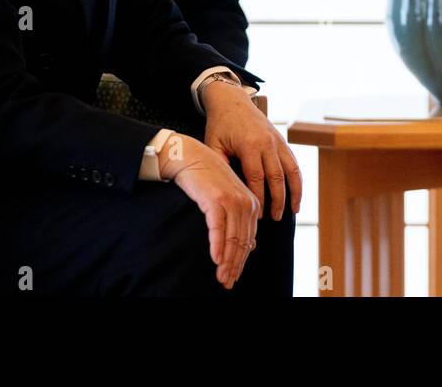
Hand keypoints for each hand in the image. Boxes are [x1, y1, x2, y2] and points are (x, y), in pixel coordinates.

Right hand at [158, 134, 259, 289]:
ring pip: (233, 238)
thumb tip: (250, 246)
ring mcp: (234, 201)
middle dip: (235, 265)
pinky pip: (219, 229)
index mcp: (251, 204)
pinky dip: (217, 246)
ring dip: (226, 261)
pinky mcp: (218, 199)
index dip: (241, 260)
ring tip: (221, 278)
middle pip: (243, 242)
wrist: (190, 157)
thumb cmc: (205, 180)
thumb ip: (237, 221)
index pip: (249, 239)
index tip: (233, 276)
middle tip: (227, 283)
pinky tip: (215, 260)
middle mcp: (247, 203)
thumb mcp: (225, 200)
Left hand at [201, 80, 301, 221]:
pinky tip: (297, 195)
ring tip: (292, 212)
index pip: (257, 179)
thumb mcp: (213, 144)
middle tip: (273, 220)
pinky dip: (297, 180)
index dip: (258, 199)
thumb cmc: (219, 125)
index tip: (256, 216)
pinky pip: (294, 163)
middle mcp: (268, 143)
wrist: (232, 100)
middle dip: (277, 201)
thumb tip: (226, 193)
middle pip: (276, 178)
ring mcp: (278, 141)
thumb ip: (220, 166)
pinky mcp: (282, 140)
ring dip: (293, 193)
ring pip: (291, 171)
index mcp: (250, 145)